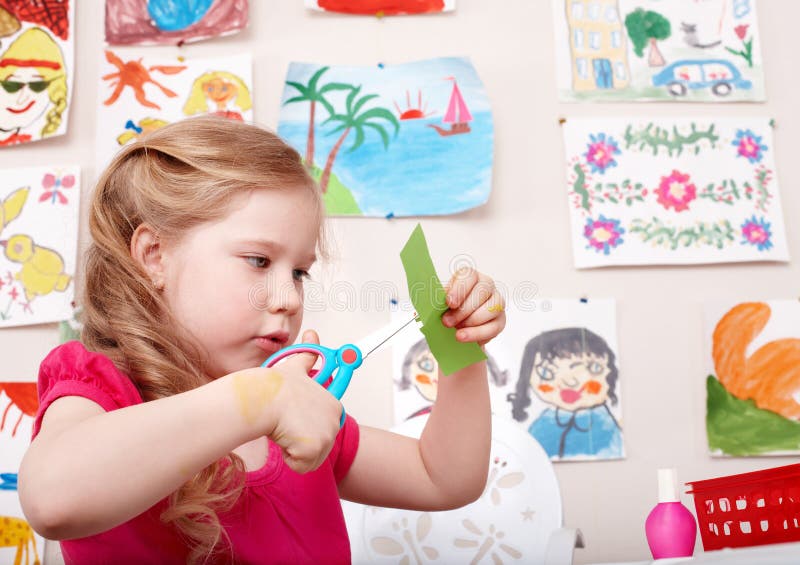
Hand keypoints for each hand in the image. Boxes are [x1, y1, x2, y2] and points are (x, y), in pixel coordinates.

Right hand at [250, 330, 341, 473]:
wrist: (262, 396)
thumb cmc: (274, 385)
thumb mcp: (295, 367)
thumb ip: (308, 354)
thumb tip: (312, 331)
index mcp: (333, 402)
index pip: (324, 425)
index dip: (307, 425)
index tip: (297, 420)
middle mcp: (335, 418)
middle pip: (318, 444)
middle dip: (300, 439)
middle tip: (286, 422)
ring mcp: (327, 433)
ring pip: (309, 457)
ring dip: (293, 448)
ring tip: (283, 427)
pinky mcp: (316, 447)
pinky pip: (302, 465)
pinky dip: (289, 457)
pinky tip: (282, 437)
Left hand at [441, 268, 505, 346]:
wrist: (457, 329)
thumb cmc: (449, 310)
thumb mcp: (441, 303)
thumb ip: (439, 301)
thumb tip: (433, 304)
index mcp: (471, 277)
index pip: (469, 275)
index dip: (459, 289)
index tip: (449, 302)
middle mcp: (487, 285)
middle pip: (481, 292)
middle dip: (463, 309)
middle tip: (447, 322)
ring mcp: (497, 302)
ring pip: (491, 308)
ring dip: (471, 321)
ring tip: (456, 330)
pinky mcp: (500, 320)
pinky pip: (493, 327)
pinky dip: (476, 333)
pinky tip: (464, 337)